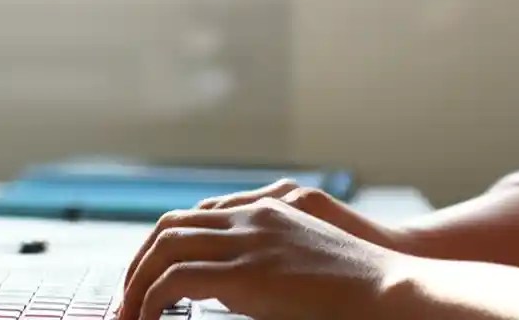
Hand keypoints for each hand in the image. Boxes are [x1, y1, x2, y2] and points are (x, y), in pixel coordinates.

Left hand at [118, 198, 402, 319]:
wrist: (390, 287)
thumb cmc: (362, 283)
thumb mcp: (309, 257)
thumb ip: (272, 260)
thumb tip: (237, 289)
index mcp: (269, 210)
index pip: (197, 216)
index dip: (166, 245)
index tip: (150, 276)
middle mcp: (253, 216)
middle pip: (171, 226)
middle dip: (140, 262)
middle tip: (127, 298)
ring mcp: (248, 241)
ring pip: (164, 247)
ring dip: (137, 282)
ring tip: (130, 314)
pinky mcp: (245, 274)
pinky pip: (176, 280)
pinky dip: (152, 300)